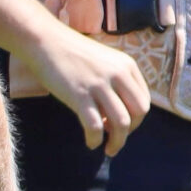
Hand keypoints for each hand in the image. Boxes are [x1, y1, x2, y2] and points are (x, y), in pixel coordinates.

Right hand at [26, 0, 152, 155]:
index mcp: (127, 66)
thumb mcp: (105, 62)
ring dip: (117, 142)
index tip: (123, 126)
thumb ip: (116, 83)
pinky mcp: (79, 95)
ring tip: (109, 148)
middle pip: (139, 112)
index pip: (144, 100)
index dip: (136, 119)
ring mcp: (99, 85)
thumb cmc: (73, 54)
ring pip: (121, 123)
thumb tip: (117, 118)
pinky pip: (95, 126)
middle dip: (130, 131)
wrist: (46, 41)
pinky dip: (96, 139)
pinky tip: (90, 143)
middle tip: (116, 138)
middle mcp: (118, 74)